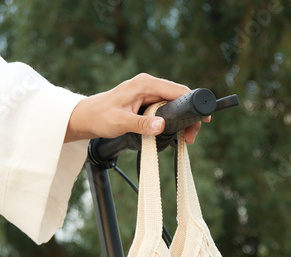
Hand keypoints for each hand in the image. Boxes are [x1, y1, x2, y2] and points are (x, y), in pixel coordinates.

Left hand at [65, 72, 208, 144]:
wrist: (86, 117)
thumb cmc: (100, 117)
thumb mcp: (120, 122)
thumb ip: (141, 124)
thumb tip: (161, 126)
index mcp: (145, 84)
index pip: (176, 90)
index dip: (192, 103)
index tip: (203, 117)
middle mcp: (149, 85)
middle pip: (178, 97)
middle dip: (189, 116)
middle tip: (191, 137)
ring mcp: (148, 93)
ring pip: (174, 105)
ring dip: (181, 121)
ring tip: (185, 138)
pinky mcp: (147, 102)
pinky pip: (165, 109)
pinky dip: (172, 121)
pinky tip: (173, 133)